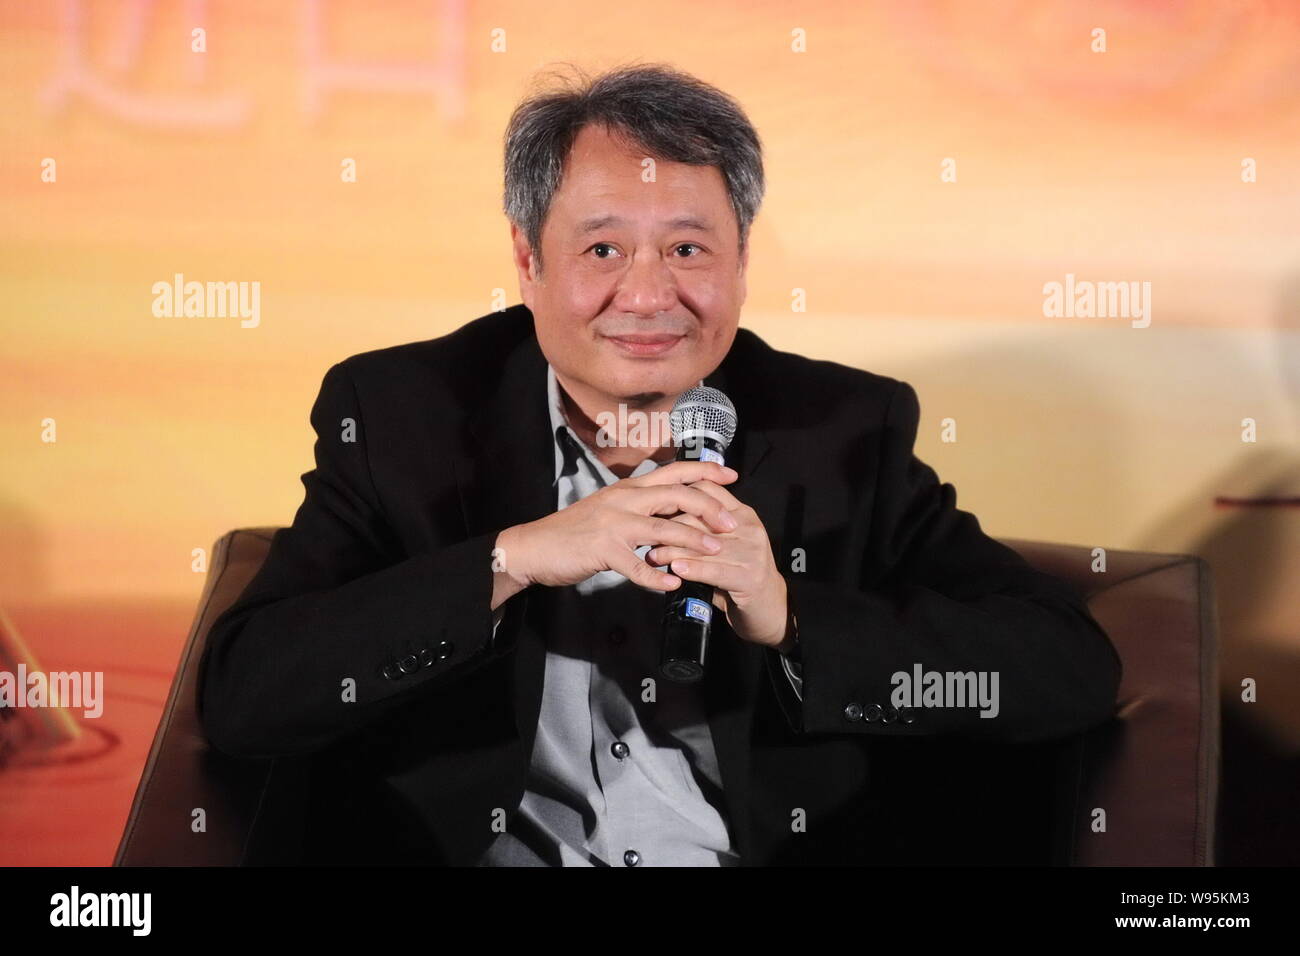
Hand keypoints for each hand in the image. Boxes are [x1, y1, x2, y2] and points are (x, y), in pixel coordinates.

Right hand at [493, 461, 740, 594]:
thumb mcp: (610, 508)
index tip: (732, 478)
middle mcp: (624, 499)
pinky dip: (657, 577)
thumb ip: (640, 506)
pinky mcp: (603, 550)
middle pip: (676, 495)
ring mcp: (613, 524)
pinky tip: (673, 584)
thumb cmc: (574, 530)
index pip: (674, 470)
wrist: (534, 546)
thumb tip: (671, 509)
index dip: (705, 472)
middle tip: (731, 524)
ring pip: (663, 529)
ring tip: (716, 553)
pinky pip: (637, 566)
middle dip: (709, 509)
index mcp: (629, 488)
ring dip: (693, 541)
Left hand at [643, 479, 790, 649]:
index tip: (655, 507)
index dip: (678, 495)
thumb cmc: (738, 572)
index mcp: (742, 513)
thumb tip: (664, 516)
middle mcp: (749, 527)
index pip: (708, 490)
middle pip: (702, 517)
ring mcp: (753, 552)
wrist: (769, 607)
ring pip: (704, 544)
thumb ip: (703, 527)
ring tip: (654, 556)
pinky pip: (714, 570)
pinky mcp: (751, 577)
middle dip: (670, 526)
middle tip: (647, 536)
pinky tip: (676, 569)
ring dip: (674, 550)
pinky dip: (692, 568)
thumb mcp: (724, 543)